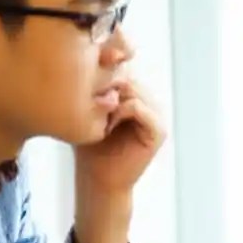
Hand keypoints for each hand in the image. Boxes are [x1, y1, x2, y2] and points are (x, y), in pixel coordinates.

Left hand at [73, 79, 166, 242]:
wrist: (98, 178)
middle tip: (89, 106)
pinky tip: (108, 126)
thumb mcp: (87, 110)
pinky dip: (120, 113)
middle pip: (128, 75)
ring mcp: (156, 115)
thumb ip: (94, 87)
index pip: (122, 68)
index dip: (105, 72)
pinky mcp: (158, 131)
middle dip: (106, 87)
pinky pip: (138, 108)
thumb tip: (88, 64)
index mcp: (135, 95)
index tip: (84, 87)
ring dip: (111, 100)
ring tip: (99, 119)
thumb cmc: (89, 146)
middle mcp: (149, 102)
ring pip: (133, 88)